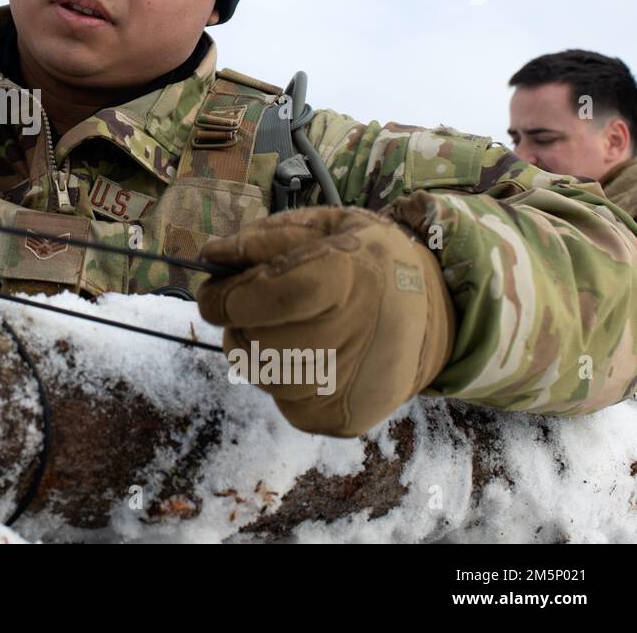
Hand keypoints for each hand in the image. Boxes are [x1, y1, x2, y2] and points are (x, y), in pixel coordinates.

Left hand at [196, 206, 454, 436]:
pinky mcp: (342, 420)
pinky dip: (283, 379)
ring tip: (286, 331)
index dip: (226, 297)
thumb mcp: (326, 226)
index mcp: (345, 276)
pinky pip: (284, 402)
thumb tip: (212, 254)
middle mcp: (351, 336)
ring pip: (263, 377)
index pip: (260, 298)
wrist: (434, 313)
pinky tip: (309, 357)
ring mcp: (348, 386)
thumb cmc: (368, 261)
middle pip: (255, 343)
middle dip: (240, 325)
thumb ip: (266, 238)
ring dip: (259, 352)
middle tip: (254, 310)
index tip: (213, 292)